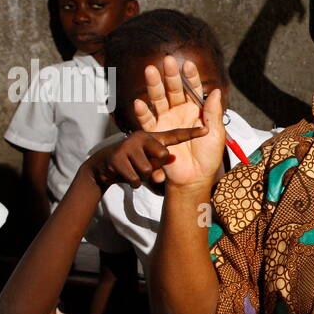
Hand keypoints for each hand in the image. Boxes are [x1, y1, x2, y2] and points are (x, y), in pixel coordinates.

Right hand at [85, 128, 201, 189]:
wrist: (107, 169)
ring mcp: (129, 145)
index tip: (206, 131)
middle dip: (157, 166)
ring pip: (147, 169)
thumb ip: (166, 156)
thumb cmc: (134, 163)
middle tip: (148, 166)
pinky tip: (127, 174)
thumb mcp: (155, 160)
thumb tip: (173, 154)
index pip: (176, 135)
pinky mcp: (117, 157)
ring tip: (135, 169)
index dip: (191, 133)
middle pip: (162, 155)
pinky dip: (134, 182)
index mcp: (156, 136)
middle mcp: (143, 136)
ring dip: (144, 176)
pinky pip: (135, 178)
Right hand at [133, 55, 225, 189]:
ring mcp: (166, 121)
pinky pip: (147, 121)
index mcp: (196, 111)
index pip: (192, 89)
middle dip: (170, 75)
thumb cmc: (208, 156)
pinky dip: (142, 112)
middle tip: (167, 60)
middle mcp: (180, 113)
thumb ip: (213, 112)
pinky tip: (140, 102)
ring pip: (159, 100)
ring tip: (150, 71)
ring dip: (154, 86)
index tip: (188, 64)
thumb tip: (215, 91)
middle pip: (174, 90)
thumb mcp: (216, 133)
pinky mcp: (155, 134)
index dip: (190, 77)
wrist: (195, 177)